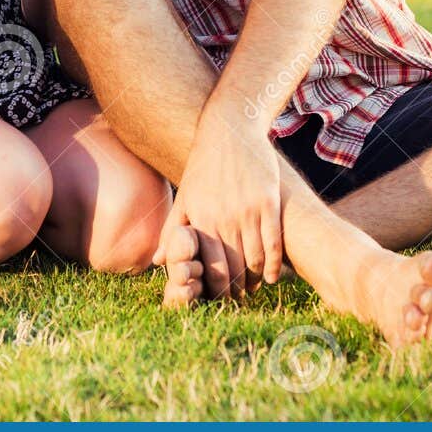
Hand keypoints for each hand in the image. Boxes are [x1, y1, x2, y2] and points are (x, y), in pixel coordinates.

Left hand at [156, 117, 283, 300]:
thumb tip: (157, 262)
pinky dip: (274, 264)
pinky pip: (273, 241)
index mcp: (201, 220)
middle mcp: (224, 217)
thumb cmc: (203, 166)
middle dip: (236, 291)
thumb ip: (171, 231)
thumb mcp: (183, 196)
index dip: (217, 290)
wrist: (230, 130)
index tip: (219, 301)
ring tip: (254, 289)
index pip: (210, 268)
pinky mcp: (268, 201)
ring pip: (255, 258)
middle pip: (233, 268)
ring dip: (255, 280)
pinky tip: (273, 277)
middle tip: (238, 301)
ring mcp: (248, 210)